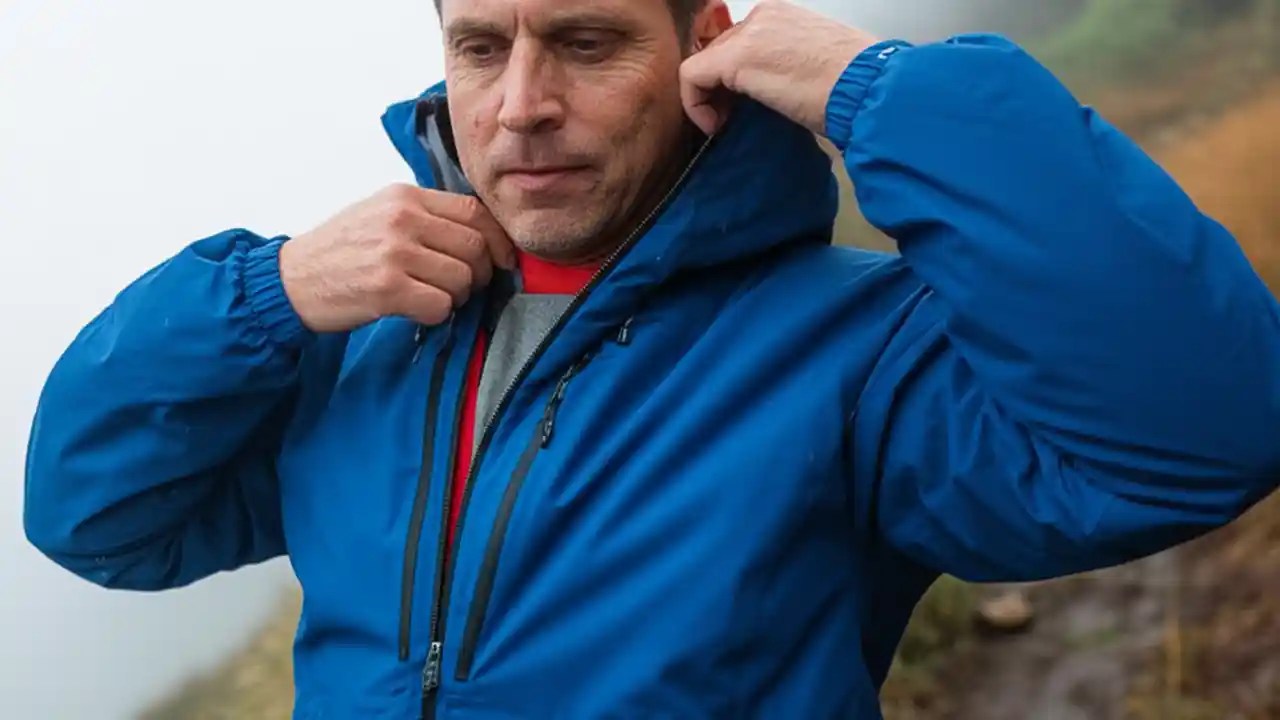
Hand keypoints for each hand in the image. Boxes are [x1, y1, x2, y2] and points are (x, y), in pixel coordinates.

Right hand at [279, 184, 515, 332]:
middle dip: (480, 275)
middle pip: (475, 247)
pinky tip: (416, 311)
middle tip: (461, 288)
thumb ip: (426, 218)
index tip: (502, 261)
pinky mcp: (387, 288)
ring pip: (462, 278)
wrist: (290, 280)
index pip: (474, 211)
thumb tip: (483, 238)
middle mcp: (402, 218)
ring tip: (432, 298)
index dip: (498, 240)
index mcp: (405, 196)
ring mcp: (394, 252)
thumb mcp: (380, 215)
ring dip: (456, 297)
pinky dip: (436, 315)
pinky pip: (440, 305)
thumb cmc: (340, 252)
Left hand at [680, 0, 878, 136]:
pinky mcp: (734, 58)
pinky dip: (696, 106)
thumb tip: (769, 89)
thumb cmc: (856, 88)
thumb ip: (785, 67)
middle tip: (733, 119)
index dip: (734, 82)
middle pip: (718, 53)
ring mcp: (748, 33)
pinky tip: (717, 127)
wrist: (869, 90)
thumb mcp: (816, 67)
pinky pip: (691, 78)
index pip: (740, 44)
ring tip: (727, 125)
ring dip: (708, 98)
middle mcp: (763, 15)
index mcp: (783, 16)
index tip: (744, 109)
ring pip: (703, 64)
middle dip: (719, 90)